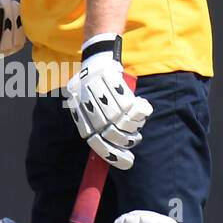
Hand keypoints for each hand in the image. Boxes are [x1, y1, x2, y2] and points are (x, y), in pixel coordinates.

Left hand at [62, 37, 152, 170]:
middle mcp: (89, 108)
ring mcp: (101, 96)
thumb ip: (98, 128)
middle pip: (114, 134)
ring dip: (135, 125)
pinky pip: (131, 105)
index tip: (129, 162)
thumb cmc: (94, 90)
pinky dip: (140, 109)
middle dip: (128, 141)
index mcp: (81, 117)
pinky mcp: (112, 83)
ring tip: (136, 121)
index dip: (114, 156)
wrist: (96, 60)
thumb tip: (113, 150)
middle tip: (134, 139)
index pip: (97, 143)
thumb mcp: (88, 108)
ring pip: (124, 121)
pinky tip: (141, 105)